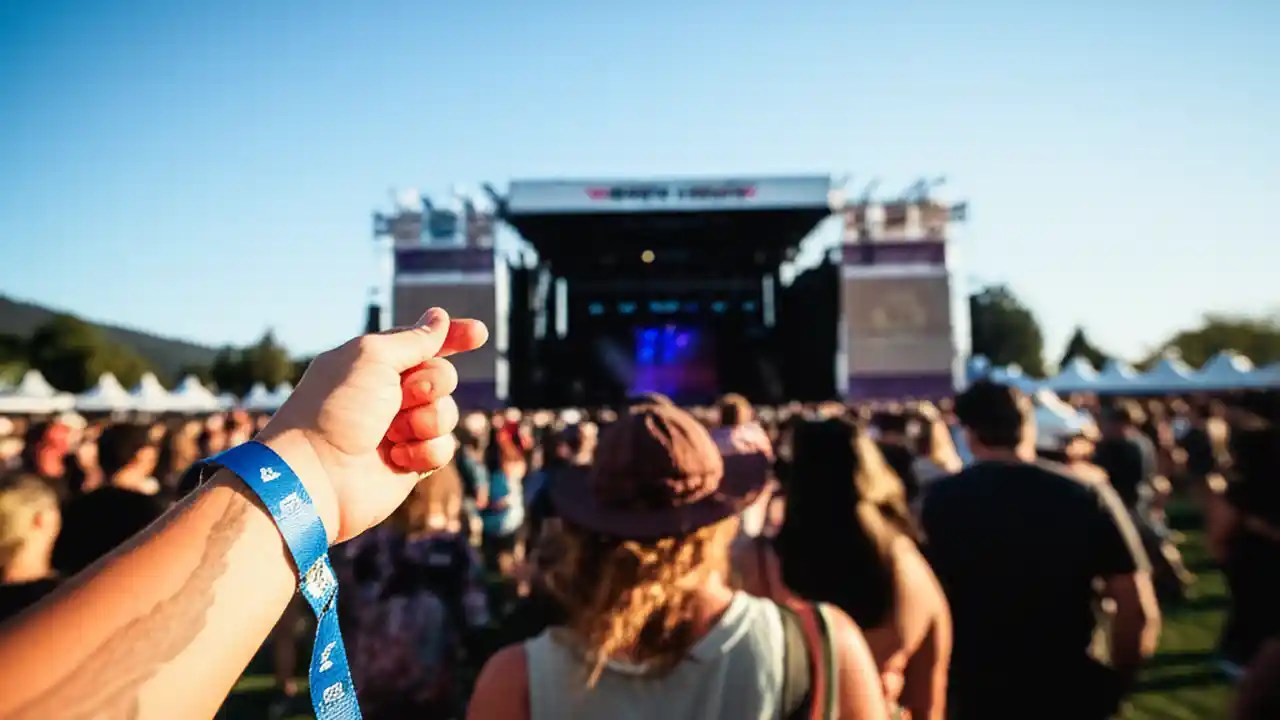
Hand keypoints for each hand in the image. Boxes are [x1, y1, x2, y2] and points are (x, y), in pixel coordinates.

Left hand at [257, 307, 487, 542]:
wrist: (317, 476)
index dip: (452, 337)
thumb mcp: (372, 357)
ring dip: (428, 420)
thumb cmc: (336, 410)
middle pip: (442, 376)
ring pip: (447, 413)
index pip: (422, 342)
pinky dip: (425, 451)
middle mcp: (387, 393)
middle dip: (431, 384)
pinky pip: (444, 448)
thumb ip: (413, 340)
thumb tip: (439, 318)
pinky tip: (398, 459)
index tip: (480, 334)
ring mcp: (400, 429)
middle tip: (403, 397)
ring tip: (395, 434)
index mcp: (373, 363)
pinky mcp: (410, 463)